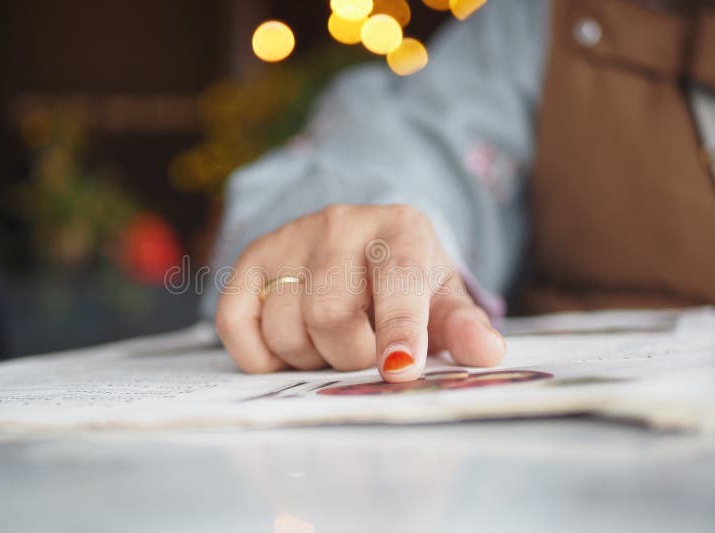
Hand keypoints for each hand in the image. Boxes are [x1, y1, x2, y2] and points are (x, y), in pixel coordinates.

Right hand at [215, 204, 505, 381]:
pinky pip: (237, 325)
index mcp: (399, 229)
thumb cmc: (402, 280)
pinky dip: (259, 356)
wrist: (355, 243)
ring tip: (328, 342)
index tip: (399, 369)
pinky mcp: (249, 259)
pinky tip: (288, 346)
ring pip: (285, 327)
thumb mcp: (439, 296)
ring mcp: (289, 237)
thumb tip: (486, 354)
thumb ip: (460, 325)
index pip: (397, 278)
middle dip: (348, 356)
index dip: (398, 328)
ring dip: (308, 357)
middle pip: (331, 314)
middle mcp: (339, 223)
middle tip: (361, 353)